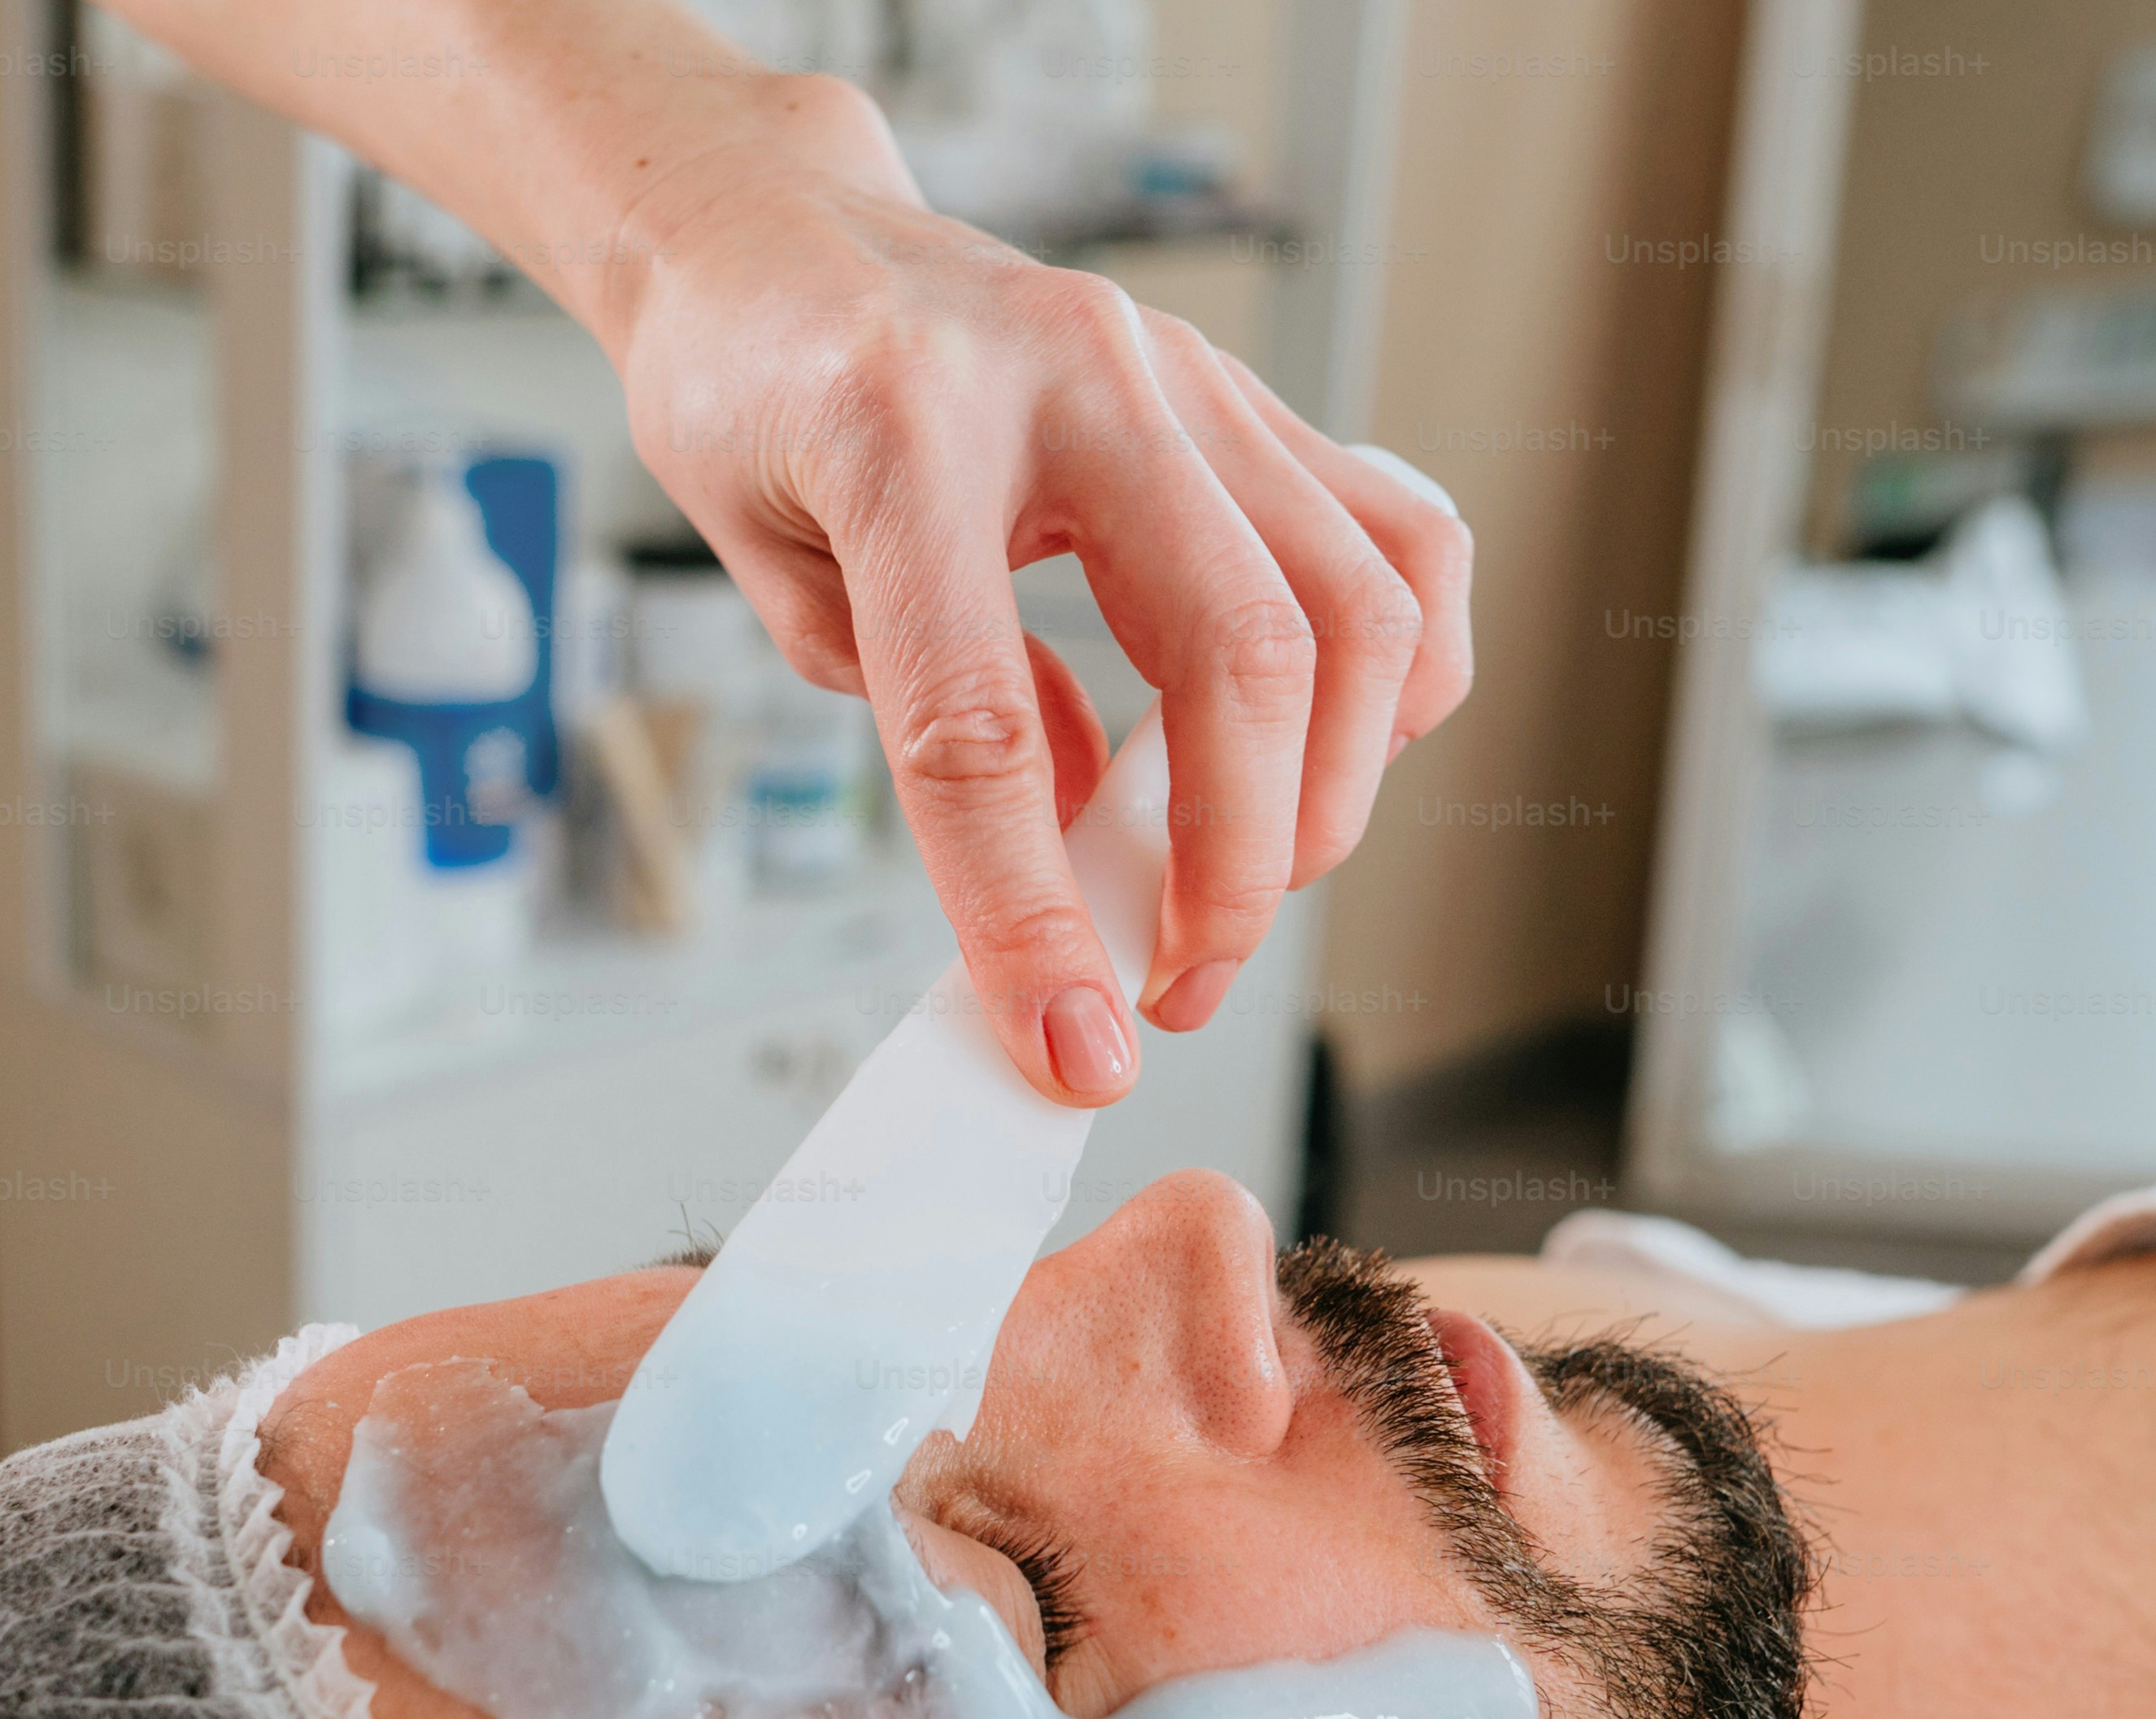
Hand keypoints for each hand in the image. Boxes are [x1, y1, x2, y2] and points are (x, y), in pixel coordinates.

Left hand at [590, 82, 1472, 1105]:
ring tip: (1241, 891)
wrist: (784, 240)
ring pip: (1357, 603)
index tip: (1072, 1042)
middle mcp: (1075, 379)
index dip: (1030, 911)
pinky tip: (1330, 757)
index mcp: (899, 428)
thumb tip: (1073, 877)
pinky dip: (1398, 675)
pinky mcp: (1248, 398)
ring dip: (1327, 794)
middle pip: (1239, 656)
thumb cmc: (758, 393)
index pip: (982, 719)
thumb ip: (926, 728)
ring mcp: (1186, 375)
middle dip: (1236, 870)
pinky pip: (1395, 542)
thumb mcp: (779, 578)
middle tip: (1173, 984)